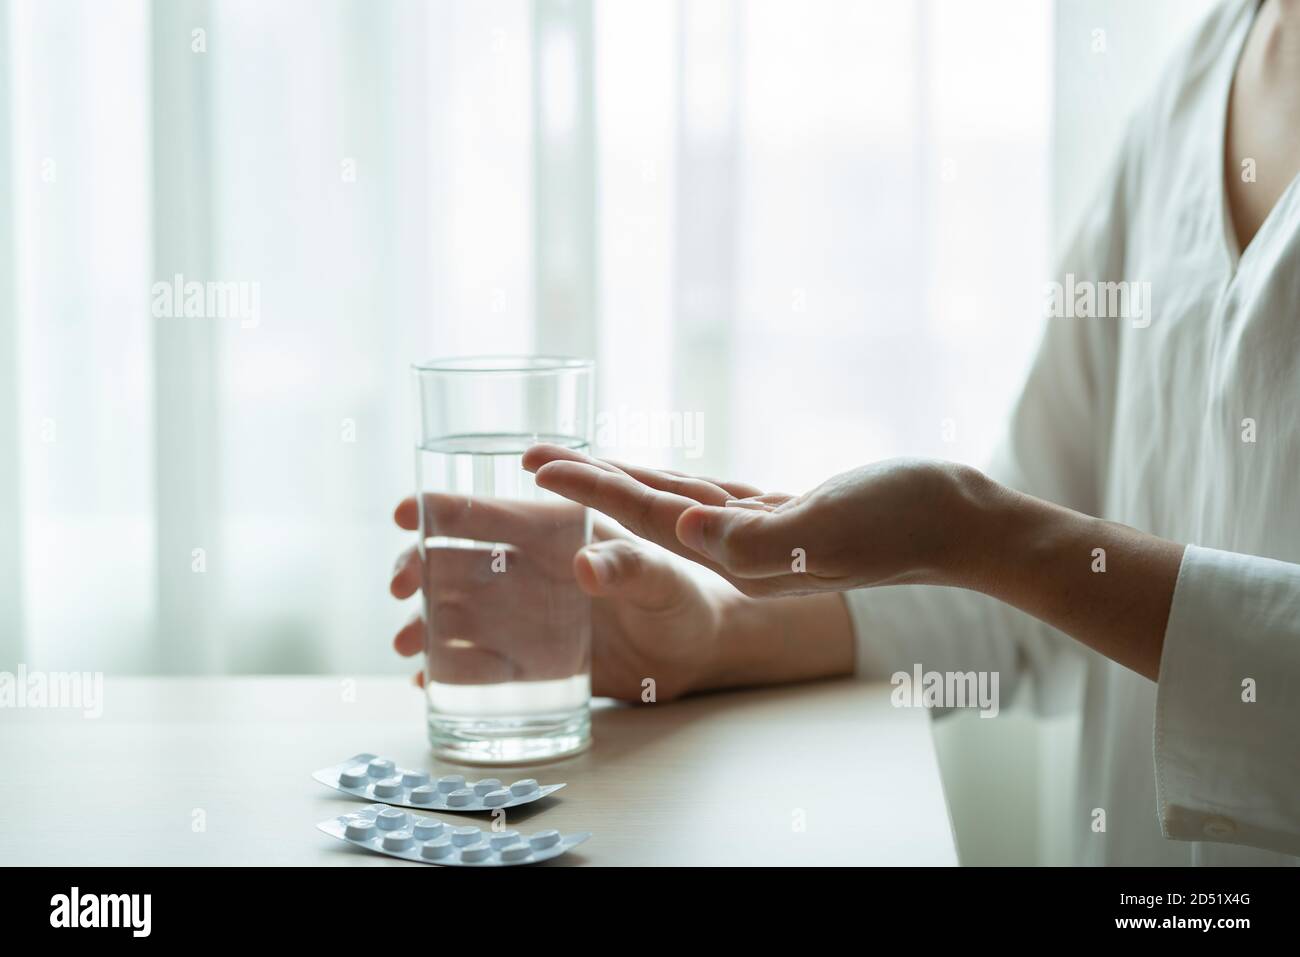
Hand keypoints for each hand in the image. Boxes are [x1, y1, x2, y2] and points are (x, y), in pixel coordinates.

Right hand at [388, 494, 723, 702]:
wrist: (694, 653)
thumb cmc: (682, 597)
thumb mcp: (662, 579)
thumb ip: (631, 568)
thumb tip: (587, 567)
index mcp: (554, 534)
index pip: (488, 514)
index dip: (442, 509)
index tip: (405, 513)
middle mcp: (527, 573)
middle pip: (454, 563)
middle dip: (416, 569)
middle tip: (399, 587)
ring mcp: (523, 620)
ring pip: (455, 615)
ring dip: (423, 625)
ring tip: (406, 646)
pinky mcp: (530, 664)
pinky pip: (478, 666)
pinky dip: (448, 672)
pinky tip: (425, 684)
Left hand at [521, 445, 985, 597]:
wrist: (961, 523)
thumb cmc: (903, 522)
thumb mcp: (828, 529)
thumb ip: (756, 538)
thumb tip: (684, 531)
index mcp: (742, 557)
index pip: (645, 521)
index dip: (589, 490)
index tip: (536, 464)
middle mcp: (741, 553)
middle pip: (645, 514)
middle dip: (587, 486)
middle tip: (531, 456)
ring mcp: (762, 537)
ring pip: (676, 503)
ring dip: (625, 482)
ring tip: (579, 462)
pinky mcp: (785, 517)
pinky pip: (714, 498)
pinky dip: (678, 484)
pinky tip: (659, 479)